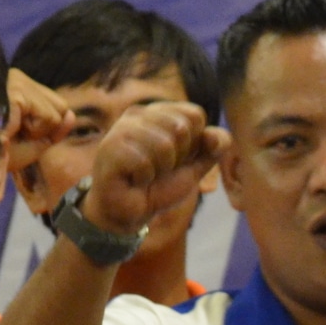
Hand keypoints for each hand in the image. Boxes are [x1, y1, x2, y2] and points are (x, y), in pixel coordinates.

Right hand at [5, 68, 75, 180]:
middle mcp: (16, 77)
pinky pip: (49, 116)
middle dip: (43, 129)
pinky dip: (35, 130)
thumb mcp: (31, 145)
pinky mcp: (16, 90)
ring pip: (56, 113)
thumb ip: (54, 130)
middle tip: (14, 134)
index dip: (45, 127)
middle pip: (60, 106)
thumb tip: (71, 115)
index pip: (56, 104)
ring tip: (10, 131)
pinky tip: (11, 129)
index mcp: (16, 85)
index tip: (18, 134)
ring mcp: (15, 80)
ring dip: (36, 131)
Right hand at [79, 103, 229, 238]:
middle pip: (181, 128)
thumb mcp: (195, 166)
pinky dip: (144, 179)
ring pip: (164, 146)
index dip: (194, 144)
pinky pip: (144, 163)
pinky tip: (133, 180)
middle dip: (178, 158)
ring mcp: (121, 128)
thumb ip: (213, 148)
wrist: (130, 212)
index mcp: (159, 112)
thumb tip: (216, 136)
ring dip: (160, 170)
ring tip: (146, 175)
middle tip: (159, 169)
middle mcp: (138, 113)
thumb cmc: (160, 185)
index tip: (176, 159)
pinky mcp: (110, 147)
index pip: (195, 115)